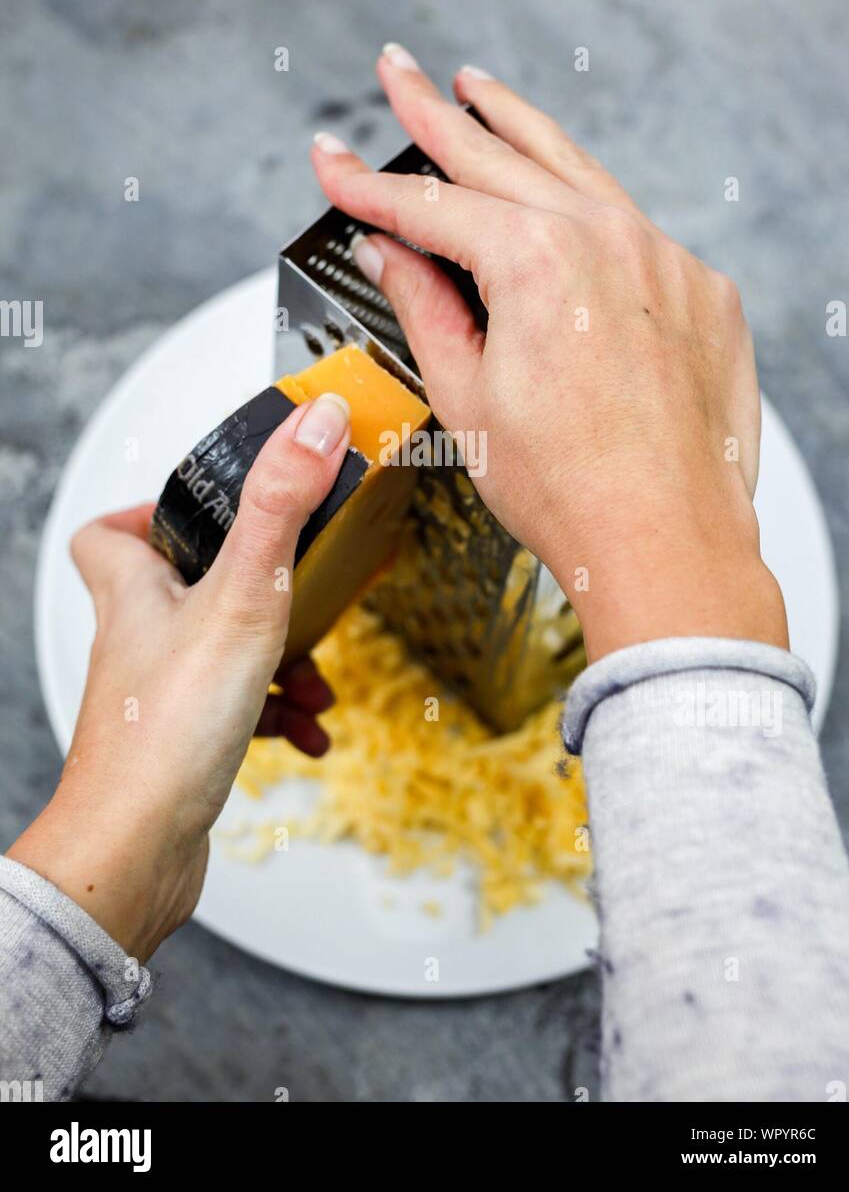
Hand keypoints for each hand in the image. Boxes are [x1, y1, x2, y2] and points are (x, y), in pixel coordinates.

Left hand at [8, 394, 350, 959]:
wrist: (135, 851)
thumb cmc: (166, 732)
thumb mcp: (240, 597)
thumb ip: (280, 507)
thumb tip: (313, 422)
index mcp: (136, 593)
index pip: (109, 534)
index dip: (149, 512)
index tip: (206, 505)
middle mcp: (140, 641)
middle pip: (183, 593)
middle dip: (253, 591)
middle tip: (295, 591)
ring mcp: (159, 695)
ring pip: (222, 657)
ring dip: (278, 661)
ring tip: (313, 679)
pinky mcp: (183, 746)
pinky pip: (238, 717)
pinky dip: (278, 717)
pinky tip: (308, 733)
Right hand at [312, 44, 787, 660]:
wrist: (667, 543)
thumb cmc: (567, 490)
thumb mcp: (467, 396)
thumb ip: (425, 305)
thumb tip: (391, 253)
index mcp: (537, 260)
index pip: (433, 203)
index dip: (370, 183)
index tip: (331, 161)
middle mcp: (608, 238)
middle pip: (503, 157)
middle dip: (437, 112)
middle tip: (396, 70)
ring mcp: (664, 258)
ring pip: (578, 171)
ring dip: (520, 127)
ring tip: (476, 88)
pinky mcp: (701, 289)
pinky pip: (633, 227)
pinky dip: (587, 203)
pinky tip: (562, 193)